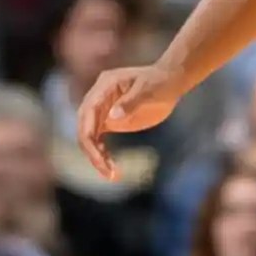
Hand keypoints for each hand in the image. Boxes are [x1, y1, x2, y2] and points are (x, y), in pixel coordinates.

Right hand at [76, 65, 183, 181]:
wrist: (171, 81)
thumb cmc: (161, 81)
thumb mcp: (149, 89)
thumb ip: (132, 101)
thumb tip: (111, 118)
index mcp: (104, 86)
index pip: (87, 112)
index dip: (89, 135)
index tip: (98, 154)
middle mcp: (98, 99)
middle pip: (85, 127)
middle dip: (92, 150)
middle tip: (106, 171)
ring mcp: (103, 111)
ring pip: (90, 137)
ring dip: (96, 156)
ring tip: (111, 175)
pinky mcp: (110, 121)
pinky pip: (99, 141)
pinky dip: (103, 154)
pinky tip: (111, 169)